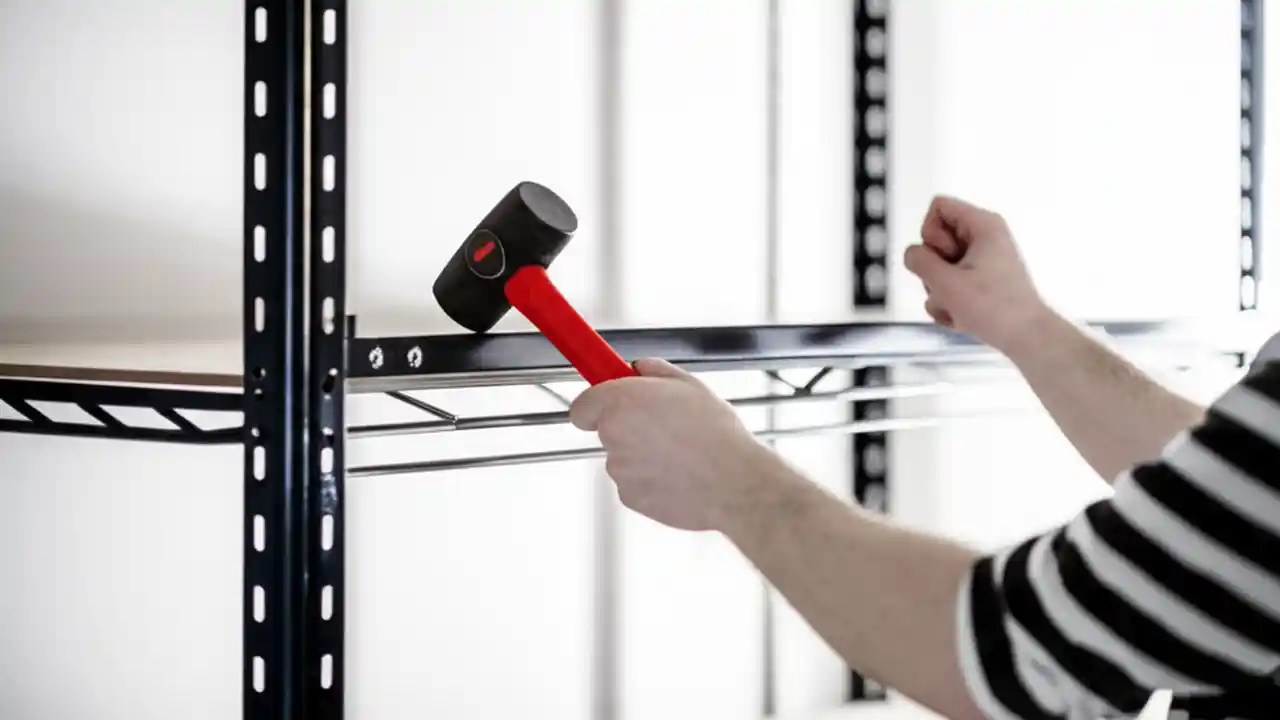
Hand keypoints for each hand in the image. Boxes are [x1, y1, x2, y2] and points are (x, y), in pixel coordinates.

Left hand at [570, 358, 775, 531]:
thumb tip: (639, 368)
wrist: (733, 483)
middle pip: (607, 430)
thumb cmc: (716, 434)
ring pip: (622, 458)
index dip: (596, 404)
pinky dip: (650, 480)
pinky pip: (634, 483)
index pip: (582, 405)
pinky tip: (679, 474)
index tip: (607, 403)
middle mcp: (613, 435)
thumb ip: (655, 371)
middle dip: (628, 427)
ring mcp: (619, 469)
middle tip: (663, 426)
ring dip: (642, 455)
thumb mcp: (690, 385)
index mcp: (621, 401)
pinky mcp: (629, 496)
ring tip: (680, 452)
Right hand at [903, 196, 1050, 353]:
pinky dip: (950, 300)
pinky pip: (950, 282)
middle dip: (933, 268)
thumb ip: (919, 261)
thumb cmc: (997, 308)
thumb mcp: (945, 282)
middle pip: (935, 239)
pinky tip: (962, 315)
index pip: (938, 207)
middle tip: (953, 284)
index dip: (931, 234)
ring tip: (958, 304)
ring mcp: (982, 260)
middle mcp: (984, 237)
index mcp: (983, 225)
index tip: (946, 258)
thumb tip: (912, 254)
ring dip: (939, 290)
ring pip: (939, 265)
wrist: (1026, 336)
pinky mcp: (982, 279)